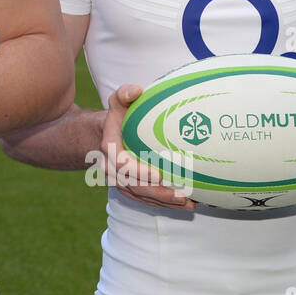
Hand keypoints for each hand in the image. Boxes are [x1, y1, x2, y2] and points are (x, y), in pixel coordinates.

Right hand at [99, 84, 194, 209]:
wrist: (107, 133)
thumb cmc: (118, 115)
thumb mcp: (118, 100)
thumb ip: (125, 93)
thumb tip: (136, 90)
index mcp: (109, 148)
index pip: (121, 164)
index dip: (139, 171)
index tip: (158, 174)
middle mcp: (111, 169)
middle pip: (134, 186)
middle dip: (158, 193)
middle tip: (182, 194)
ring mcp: (119, 181)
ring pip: (141, 196)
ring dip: (164, 202)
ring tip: (188, 203)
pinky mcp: (129, 188)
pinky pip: (145, 199)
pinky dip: (163, 203)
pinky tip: (184, 204)